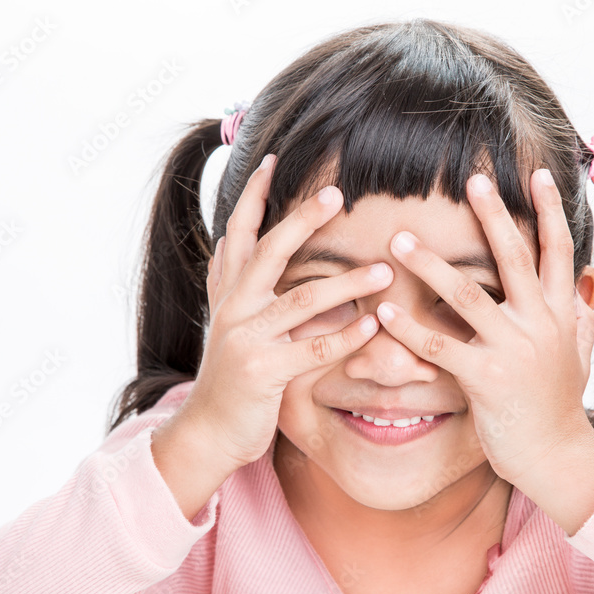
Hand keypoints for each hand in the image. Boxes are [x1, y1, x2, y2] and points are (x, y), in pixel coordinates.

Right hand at [178, 154, 393, 470]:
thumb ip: (230, 283)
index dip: (254, 197)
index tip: (273, 160)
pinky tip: (374, 326)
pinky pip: (313, 349)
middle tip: (337, 194)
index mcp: (228, 292)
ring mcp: (246, 339)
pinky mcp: (263, 372)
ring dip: (348, 284)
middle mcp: (234, 308)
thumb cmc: (230, 376)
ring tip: (385, 272)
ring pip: (302, 300)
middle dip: (303, 220)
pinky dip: (347, 336)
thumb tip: (227, 239)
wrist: (208, 432)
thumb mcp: (227, 323)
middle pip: (270, 251)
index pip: (239, 233)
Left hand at [372, 169, 593, 487]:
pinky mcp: (486, 380)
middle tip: (471, 180)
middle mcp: (541, 324)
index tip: (538, 174)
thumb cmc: (560, 404)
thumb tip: (589, 274)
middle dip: (493, 216)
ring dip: (430, 265)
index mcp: (561, 313)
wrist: (557, 457)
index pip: (559, 250)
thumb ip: (581, 312)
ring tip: (399, 240)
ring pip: (468, 296)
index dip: (550, 210)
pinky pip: (440, 348)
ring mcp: (514, 351)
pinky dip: (408, 329)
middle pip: (516, 258)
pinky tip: (382, 311)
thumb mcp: (579, 352)